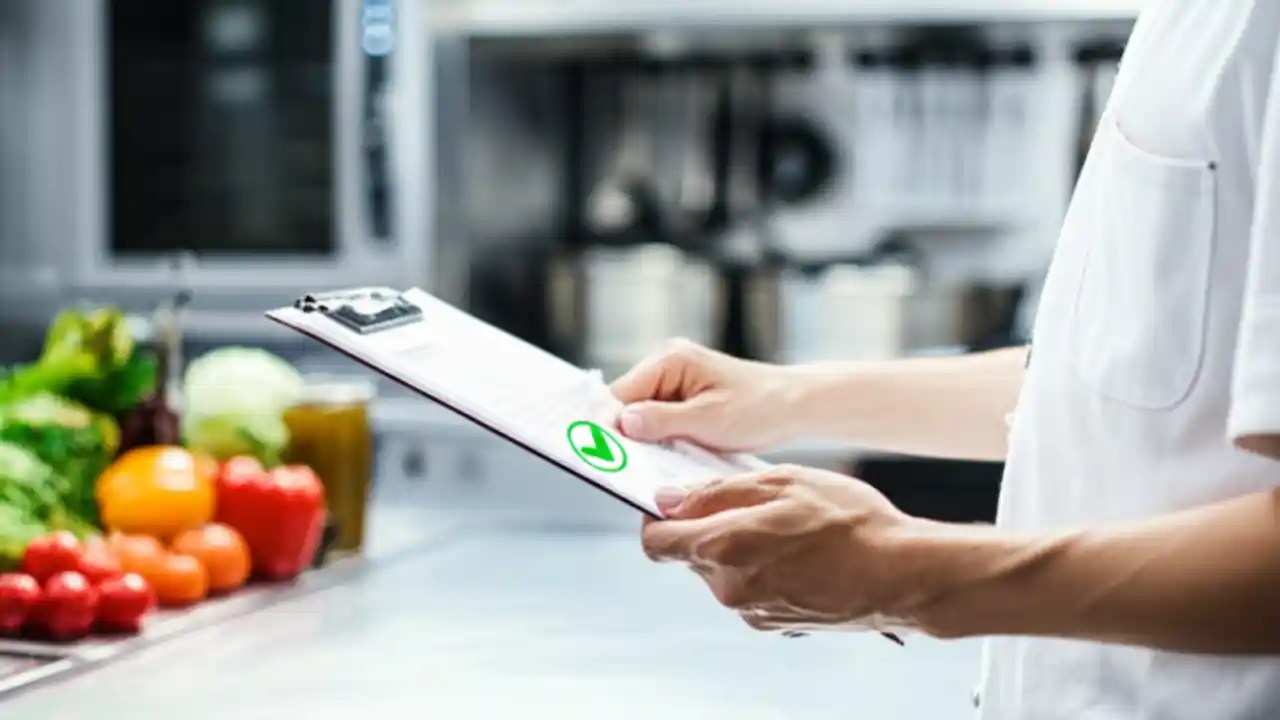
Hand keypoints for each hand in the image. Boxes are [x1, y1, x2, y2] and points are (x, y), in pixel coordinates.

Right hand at [609, 339, 800, 452]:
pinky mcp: (682, 396)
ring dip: (648, 438)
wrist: (793, 406)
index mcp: (669, 360)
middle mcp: (666, 363)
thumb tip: (621, 423)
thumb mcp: (707, 420)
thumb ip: (661, 421)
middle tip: (637, 465)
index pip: (620, 394)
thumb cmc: (758, 408)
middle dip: (630, 434)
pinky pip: (659, 419)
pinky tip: (673, 453)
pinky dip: (662, 438)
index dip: (611, 426)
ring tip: (660, 459)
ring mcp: (673, 379)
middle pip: (626, 404)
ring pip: (641, 415)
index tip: (608, 457)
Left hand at [641, 465, 925, 634]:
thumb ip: (717, 492)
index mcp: (722, 548)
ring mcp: (750, 610)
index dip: (659, 518)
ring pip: (721, 571)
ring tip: (784, 527)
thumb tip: (670, 500)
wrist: (900, 574)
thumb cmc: (848, 521)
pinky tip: (797, 553)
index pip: (656, 541)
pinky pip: (747, 590)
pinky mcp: (772, 623)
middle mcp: (728, 586)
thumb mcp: (781, 482)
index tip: (676, 500)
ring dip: (737, 548)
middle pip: (690, 554)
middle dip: (708, 527)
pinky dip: (759, 570)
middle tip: (749, 504)